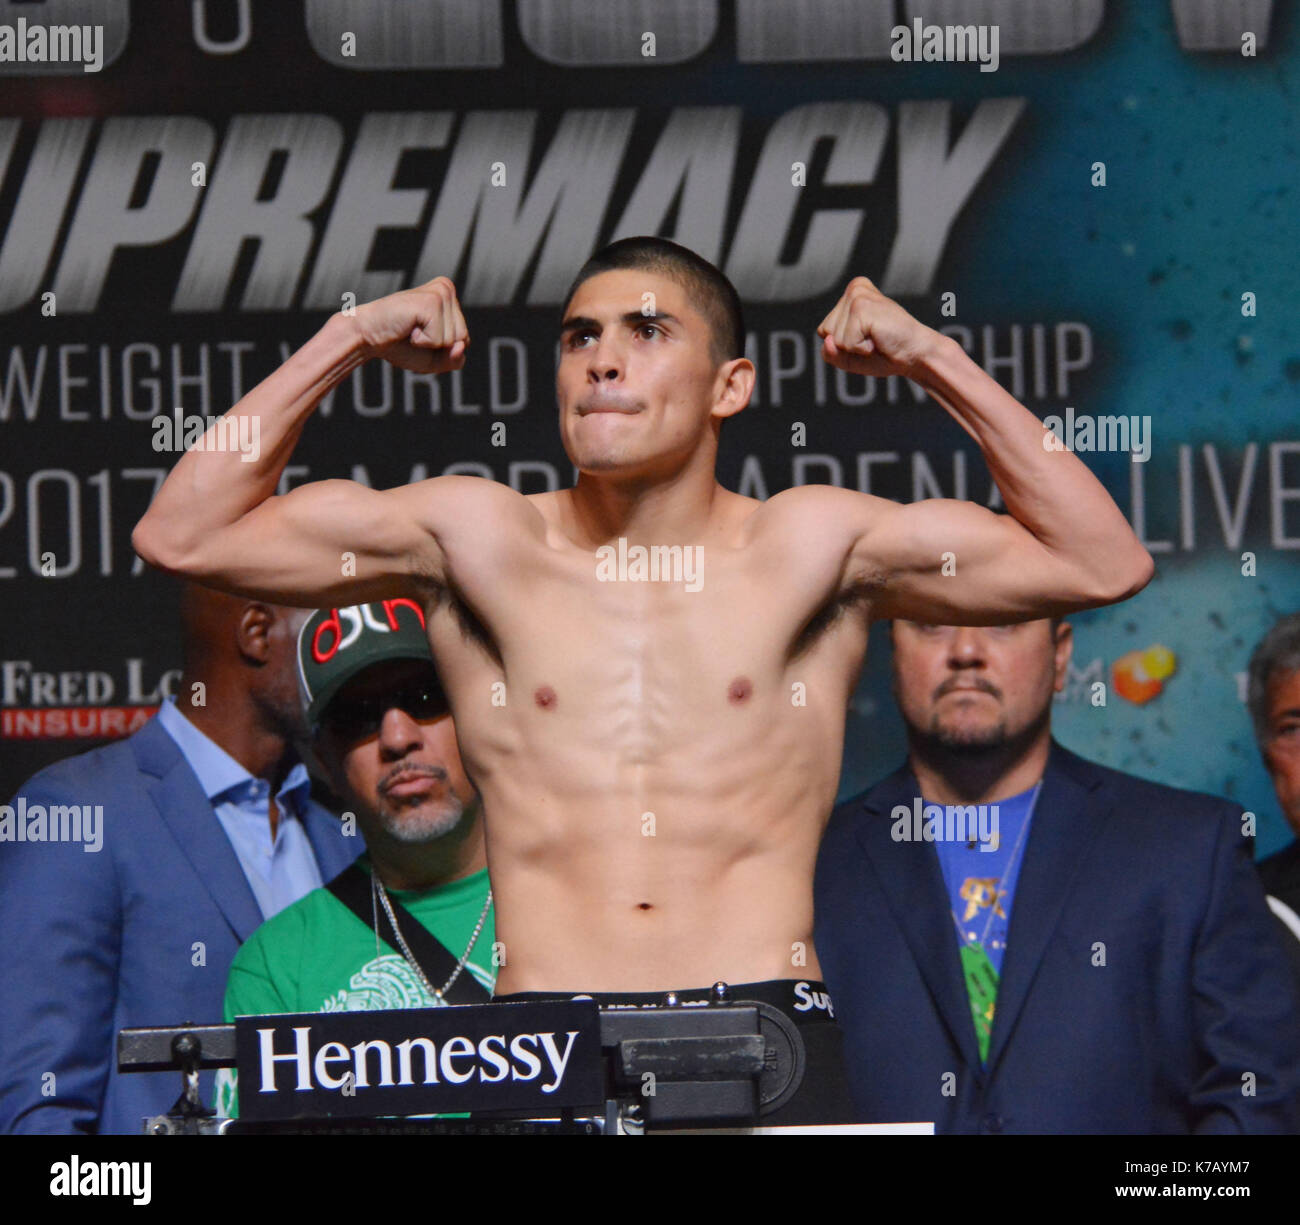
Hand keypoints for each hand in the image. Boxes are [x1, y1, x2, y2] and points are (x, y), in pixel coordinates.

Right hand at [353, 276, 469, 372]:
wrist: (368, 338)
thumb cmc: (400, 345)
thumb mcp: (434, 360)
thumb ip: (455, 359)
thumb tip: (460, 346)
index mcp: (449, 297)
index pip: (464, 339)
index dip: (442, 349)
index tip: (419, 334)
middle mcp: (446, 288)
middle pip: (463, 338)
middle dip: (438, 347)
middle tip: (413, 332)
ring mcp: (440, 292)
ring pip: (454, 339)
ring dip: (430, 343)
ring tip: (411, 328)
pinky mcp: (431, 301)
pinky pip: (441, 339)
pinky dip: (423, 342)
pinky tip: (408, 327)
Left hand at [816, 276, 939, 378]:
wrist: (914, 354)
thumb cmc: (885, 353)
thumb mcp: (849, 357)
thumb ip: (829, 353)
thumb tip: (827, 340)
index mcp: (851, 294)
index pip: (825, 330)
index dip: (843, 345)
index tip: (868, 337)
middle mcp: (854, 289)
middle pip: (826, 331)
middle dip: (847, 346)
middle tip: (873, 338)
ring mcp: (857, 296)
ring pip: (834, 338)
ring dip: (855, 347)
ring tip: (877, 337)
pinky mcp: (861, 307)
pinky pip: (845, 343)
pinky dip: (861, 349)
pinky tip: (878, 338)